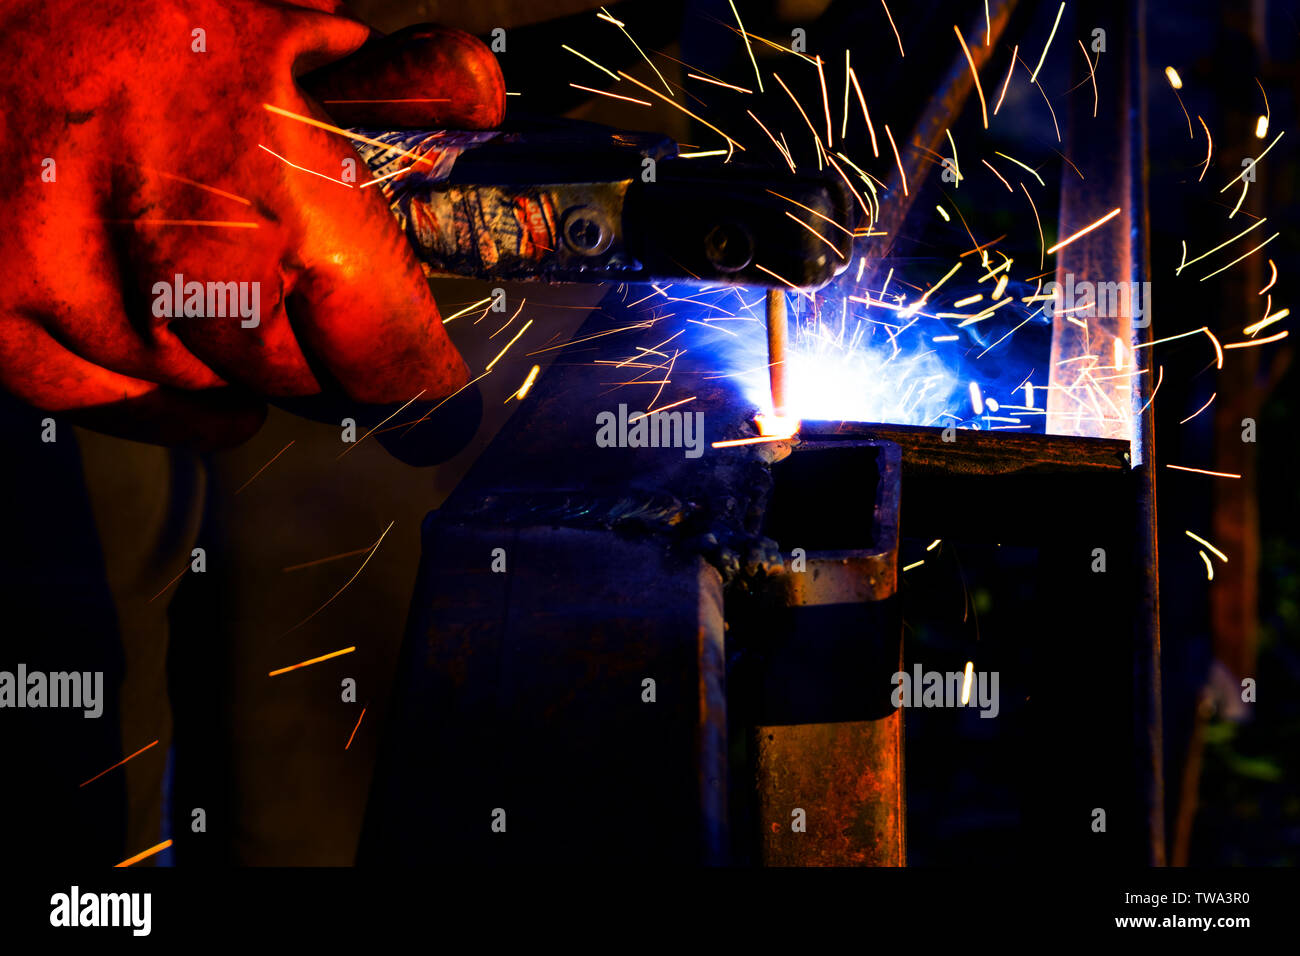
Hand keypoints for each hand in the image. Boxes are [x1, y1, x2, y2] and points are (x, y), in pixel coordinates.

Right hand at [0, 0, 503, 446]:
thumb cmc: (125, 9)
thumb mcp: (273, 17)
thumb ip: (387, 80)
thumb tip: (476, 102)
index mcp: (264, 161)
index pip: (384, 341)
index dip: (415, 364)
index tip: (427, 372)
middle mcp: (174, 245)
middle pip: (304, 379)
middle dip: (325, 346)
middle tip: (314, 298)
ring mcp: (83, 298)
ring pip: (220, 395)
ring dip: (239, 357)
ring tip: (219, 275)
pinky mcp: (10, 328)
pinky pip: (134, 410)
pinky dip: (169, 388)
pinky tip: (175, 335)